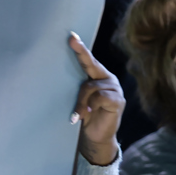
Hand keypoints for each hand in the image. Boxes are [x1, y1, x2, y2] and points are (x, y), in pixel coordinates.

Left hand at [70, 33, 123, 166]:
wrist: (94, 137)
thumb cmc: (83, 116)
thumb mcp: (77, 100)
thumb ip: (76, 88)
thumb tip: (56, 75)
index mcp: (97, 76)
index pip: (88, 60)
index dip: (81, 48)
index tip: (72, 37)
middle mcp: (107, 79)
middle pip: (92, 65)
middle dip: (81, 53)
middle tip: (71, 41)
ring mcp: (115, 89)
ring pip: (90, 86)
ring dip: (80, 101)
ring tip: (78, 114)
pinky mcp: (118, 100)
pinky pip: (101, 96)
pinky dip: (90, 105)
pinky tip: (88, 114)